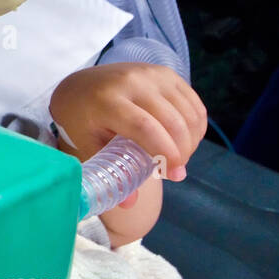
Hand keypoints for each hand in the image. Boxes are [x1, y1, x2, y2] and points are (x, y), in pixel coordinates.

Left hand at [49, 62, 206, 181]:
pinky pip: (193, 104)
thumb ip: (110, 171)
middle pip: (171, 121)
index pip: (144, 127)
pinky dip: (196, 127)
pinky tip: (185, 142)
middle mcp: (132, 81)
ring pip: (188, 113)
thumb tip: (129, 204)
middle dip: (182, 152)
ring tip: (177, 159)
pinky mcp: (166, 74)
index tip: (174, 175)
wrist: (81, 85)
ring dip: (191, 141)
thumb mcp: (87, 144)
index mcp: (107, 99)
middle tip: (177, 174)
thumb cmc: (82, 120)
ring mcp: (152, 74)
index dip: (165, 153)